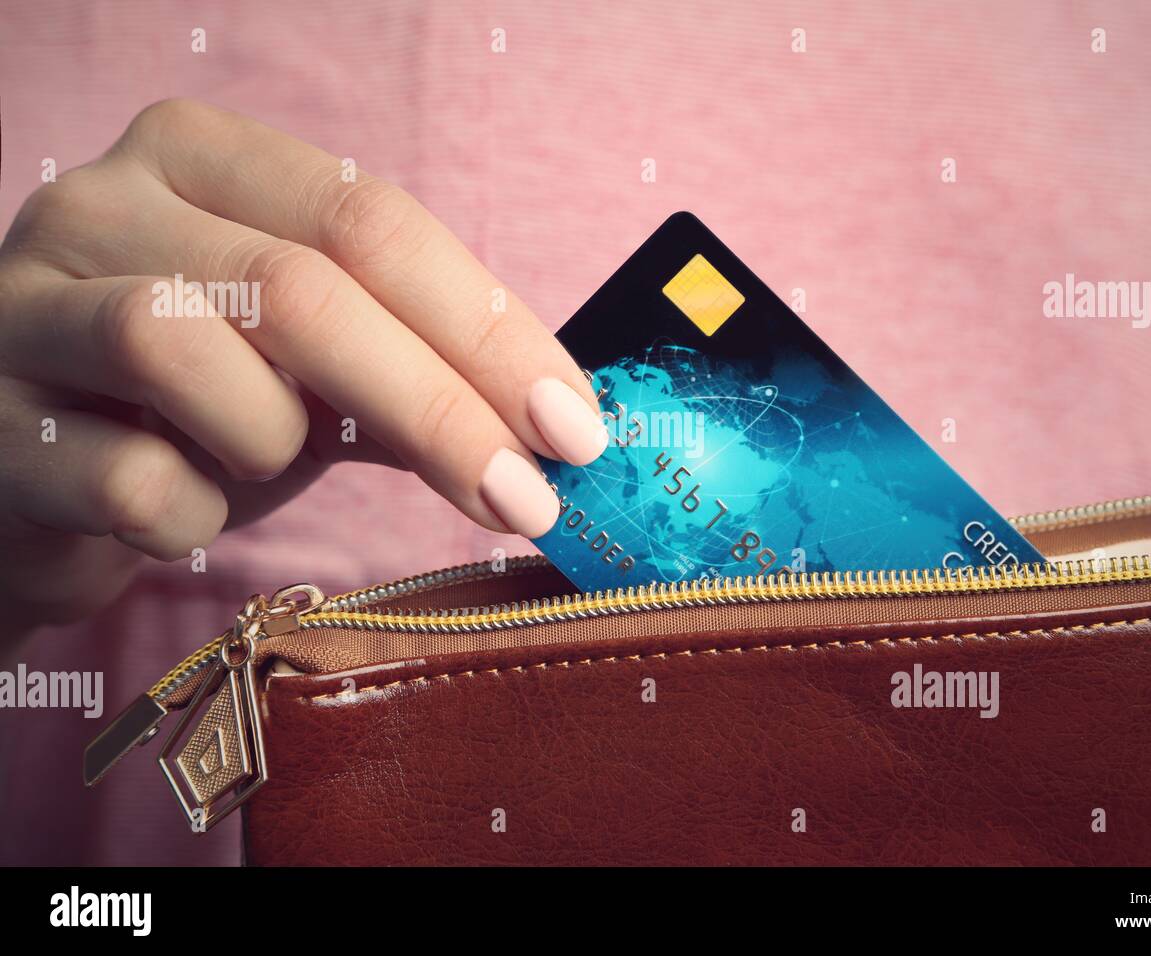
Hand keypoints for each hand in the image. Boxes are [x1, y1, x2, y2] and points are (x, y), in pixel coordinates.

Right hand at [0, 99, 606, 633]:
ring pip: (193, 357)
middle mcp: (103, 204)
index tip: (573, 426)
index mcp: (201, 159)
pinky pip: (130, 480)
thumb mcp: (310, 368)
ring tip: (262, 466)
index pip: (371, 219)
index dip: (487, 329)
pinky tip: (181, 514)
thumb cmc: (190, 418)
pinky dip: (192, 517)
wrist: (34, 484)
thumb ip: (415, 368)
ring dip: (272, 443)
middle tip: (528, 498)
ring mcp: (23, 305)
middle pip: (307, 287)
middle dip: (440, 407)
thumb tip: (559, 424)